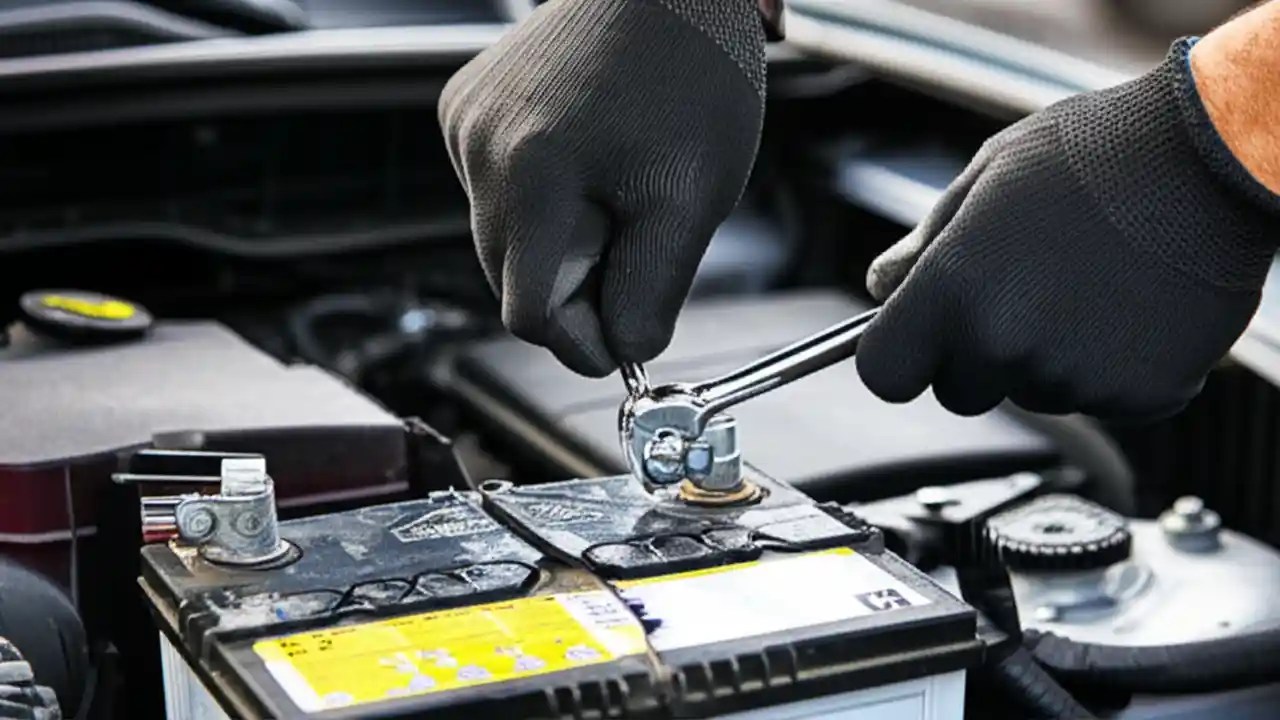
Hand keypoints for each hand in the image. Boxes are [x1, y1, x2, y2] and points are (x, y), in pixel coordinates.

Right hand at [439, 0, 766, 375]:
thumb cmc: (693, 73)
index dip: (582, 339)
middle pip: (511, 281)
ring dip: (555, 241)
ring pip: (499, 240)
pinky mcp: (461, 106)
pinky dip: (537, 198)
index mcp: (531, 174)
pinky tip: (582, 156)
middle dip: (574, 285)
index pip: (528, 316)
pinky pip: (492, 191)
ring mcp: (463, 122)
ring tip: (615, 185)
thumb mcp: (692, 197)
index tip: (625, 332)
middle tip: (636, 241)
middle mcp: (478, 147)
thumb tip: (624, 351)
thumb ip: (652, 289)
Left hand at [856, 39, 1279, 419]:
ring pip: (1033, 394)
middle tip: (1026, 291)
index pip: (884, 373)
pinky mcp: (1139, 395)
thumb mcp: (988, 176)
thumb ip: (925, 243)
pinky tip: (1131, 307)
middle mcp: (1005, 344)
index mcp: (953, 290)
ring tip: (1089, 283)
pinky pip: (1103, 400)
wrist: (1212, 156)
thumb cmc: (1096, 151)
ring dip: (1049, 357)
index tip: (916, 342)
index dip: (899, 357)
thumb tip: (883, 285)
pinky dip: (1114, 368)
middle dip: (978, 355)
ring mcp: (1074, 376)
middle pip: (959, 393)